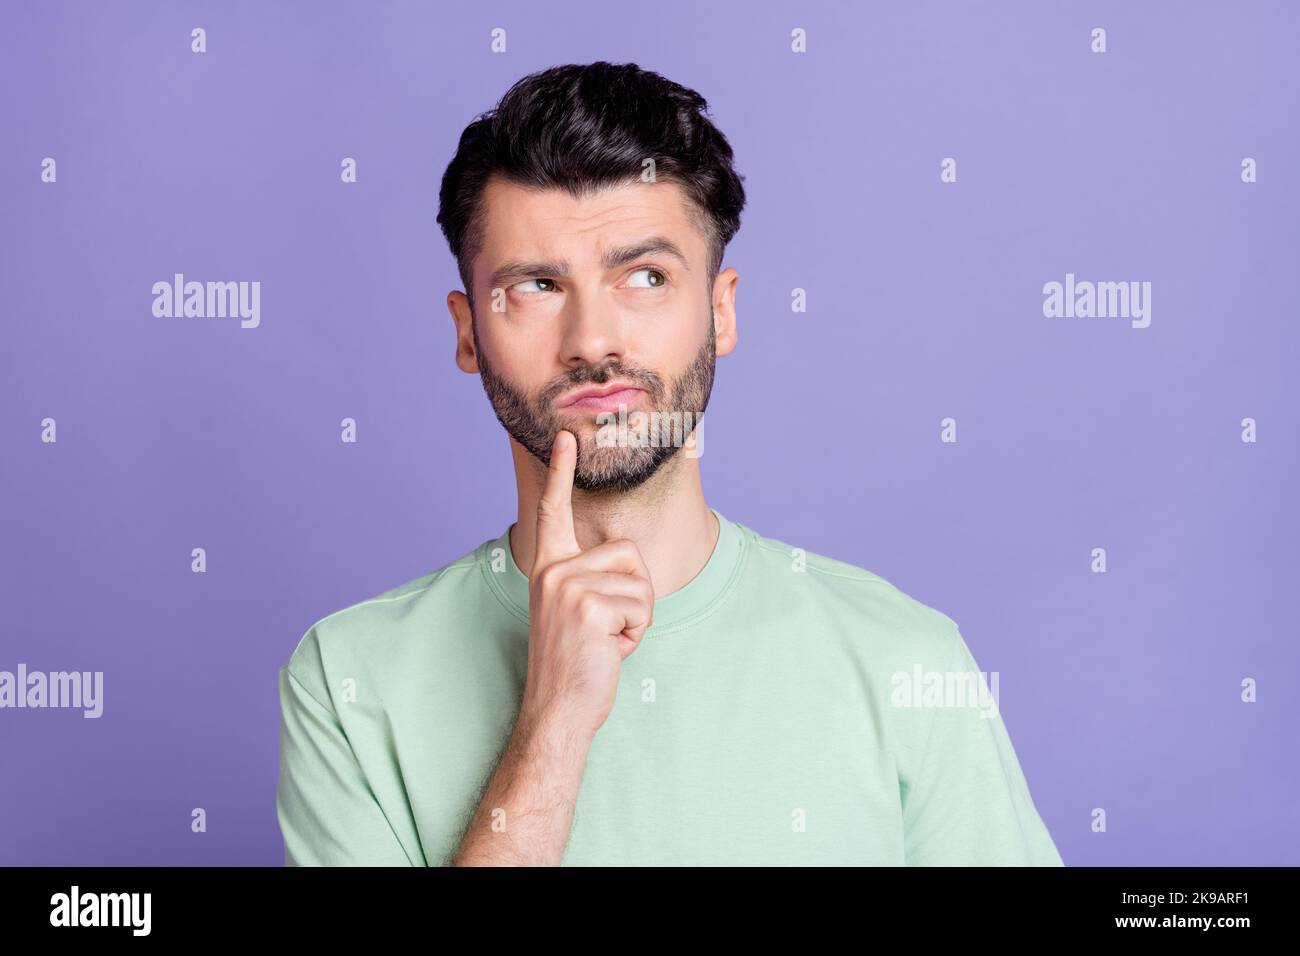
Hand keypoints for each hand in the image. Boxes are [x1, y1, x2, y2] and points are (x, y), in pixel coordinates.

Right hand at [517, 430, 654, 740]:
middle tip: (605, 630)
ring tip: (605, 641)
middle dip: (636, 595)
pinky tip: (608, 650)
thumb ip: (591, 579)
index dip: (560, 472)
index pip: (554, 511)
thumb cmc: (577, 663)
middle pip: (629, 553)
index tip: (566, 435)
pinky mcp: (588, 604)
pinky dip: (636, 634)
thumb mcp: (577, 611)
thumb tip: (624, 556)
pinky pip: (642, 605)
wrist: (558, 709)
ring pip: (641, 582)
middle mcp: (553, 570)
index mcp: (549, 567)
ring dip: (637, 618)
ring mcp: (568, 585)